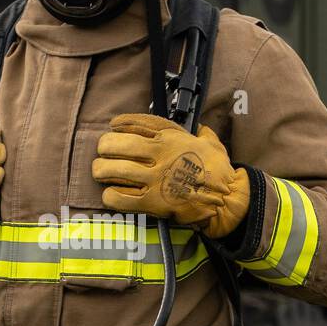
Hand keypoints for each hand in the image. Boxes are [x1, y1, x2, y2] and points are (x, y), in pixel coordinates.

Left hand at [92, 113, 249, 237]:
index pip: (136, 123)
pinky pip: (119, 198)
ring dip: (101, 170)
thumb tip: (199, 128)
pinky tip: (110, 194)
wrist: (226, 199)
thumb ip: (200, 133)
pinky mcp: (152, 202)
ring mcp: (153, 179)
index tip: (113, 126)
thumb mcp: (210, 141)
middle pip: (116, 145)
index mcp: (170, 137)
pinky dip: (109, 196)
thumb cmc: (218, 169)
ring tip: (100, 172)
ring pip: (113, 170)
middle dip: (104, 147)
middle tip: (102, 152)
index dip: (119, 123)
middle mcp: (158, 155)